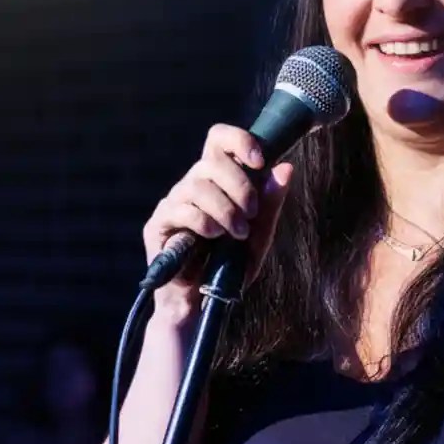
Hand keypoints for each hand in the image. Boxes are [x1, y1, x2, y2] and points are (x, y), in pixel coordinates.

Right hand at [142, 124, 293, 323]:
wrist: (203, 304)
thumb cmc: (229, 267)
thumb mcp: (259, 237)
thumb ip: (270, 204)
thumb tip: (285, 167)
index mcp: (217, 180)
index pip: (219, 139)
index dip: (239, 140)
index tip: (259, 161)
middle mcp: (193, 185)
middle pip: (212, 161)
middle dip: (240, 185)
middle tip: (252, 213)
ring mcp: (173, 202)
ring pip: (198, 185)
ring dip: (225, 209)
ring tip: (237, 234)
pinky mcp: (158, 224)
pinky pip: (181, 209)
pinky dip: (203, 221)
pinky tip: (214, 237)